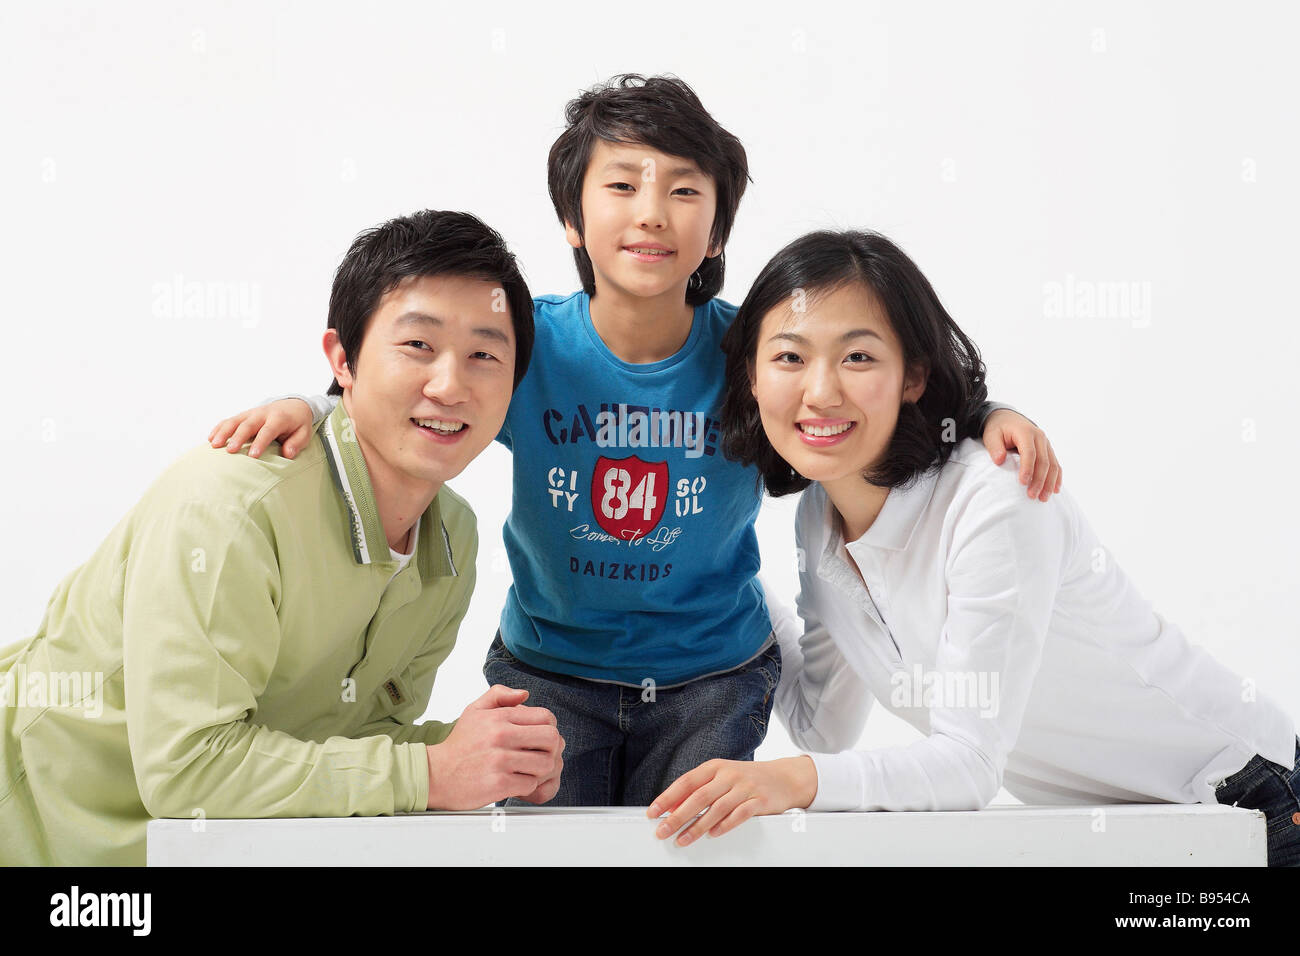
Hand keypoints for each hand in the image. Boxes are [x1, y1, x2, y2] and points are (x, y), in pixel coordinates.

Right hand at [207, 398, 314, 459]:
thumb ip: (296, 443)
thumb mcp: (304, 433)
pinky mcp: (244, 415)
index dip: (260, 443)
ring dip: (223, 432)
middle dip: (238, 437)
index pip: (268, 430)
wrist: (293, 405)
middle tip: (230, 451)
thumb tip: (287, 454)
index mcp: (279, 418)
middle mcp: (263, 414)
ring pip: (235, 421)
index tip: (252, 456)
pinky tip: (210, 438)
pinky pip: (229, 420)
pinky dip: (219, 428)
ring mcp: (251, 413)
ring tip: (214, 445)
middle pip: (248, 425)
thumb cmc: (298, 423)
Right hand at [424, 685, 564, 809]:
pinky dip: (527, 786)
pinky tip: (516, 782)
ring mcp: (500, 760)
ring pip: (545, 764)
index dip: (549, 728)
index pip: (545, 717)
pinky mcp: (498, 783)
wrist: (435, 774)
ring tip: (528, 770)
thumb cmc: (458, 745)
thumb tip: (524, 694)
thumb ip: (499, 695)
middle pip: (551, 739)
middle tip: (540, 755)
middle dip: (551, 749)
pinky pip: (531, 784)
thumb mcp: (474, 711)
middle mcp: (501, 736)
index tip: (540, 738)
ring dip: (540, 770)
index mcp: (499, 717)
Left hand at [646, 756, 816, 844]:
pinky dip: (724, 825)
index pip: (686, 782)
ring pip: (716, 808)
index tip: (653, 812)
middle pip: (698, 797)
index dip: (668, 798)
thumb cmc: (748, 779)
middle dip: (678, 817)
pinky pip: (739, 815)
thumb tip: (673, 808)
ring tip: (683, 839)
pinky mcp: (759, 800)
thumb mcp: (722, 778)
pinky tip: (713, 834)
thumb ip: (699, 790)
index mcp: (715, 767)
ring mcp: (744, 787)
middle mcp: (728, 775)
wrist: (784, 777)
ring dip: (697, 827)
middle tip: (663, 831)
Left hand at [981, 409, 1062, 500]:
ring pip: (1052, 464)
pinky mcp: (1048, 450)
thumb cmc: (998, 429)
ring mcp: (1046, 443)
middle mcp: (1040, 437)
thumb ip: (994, 447)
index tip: (1022, 483)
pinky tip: (1054, 490)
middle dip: (1039, 480)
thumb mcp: (991, 435)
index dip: (1027, 468)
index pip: (1029, 452)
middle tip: (1032, 496)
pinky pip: (1055, 464)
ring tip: (1042, 498)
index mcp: (1025, 432)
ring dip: (1049, 482)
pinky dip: (1056, 477)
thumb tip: (999, 460)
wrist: (1008, 418)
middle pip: (1043, 461)